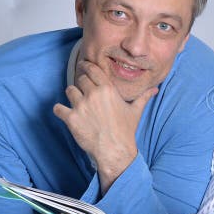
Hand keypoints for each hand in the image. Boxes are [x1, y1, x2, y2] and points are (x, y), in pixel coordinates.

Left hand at [53, 61, 156, 193]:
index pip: (93, 70)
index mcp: (108, 89)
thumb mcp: (136, 111)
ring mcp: (81, 106)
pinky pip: (58, 108)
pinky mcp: (71, 118)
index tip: (83, 64)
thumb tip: (155, 89)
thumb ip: (144, 97)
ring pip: (69, 90)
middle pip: (81, 79)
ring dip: (73, 95)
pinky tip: (65, 113)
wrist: (115, 149)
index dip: (87, 65)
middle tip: (84, 89)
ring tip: (77, 102)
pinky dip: (60, 110)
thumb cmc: (126, 130)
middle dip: (82, 83)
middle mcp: (93, 94)